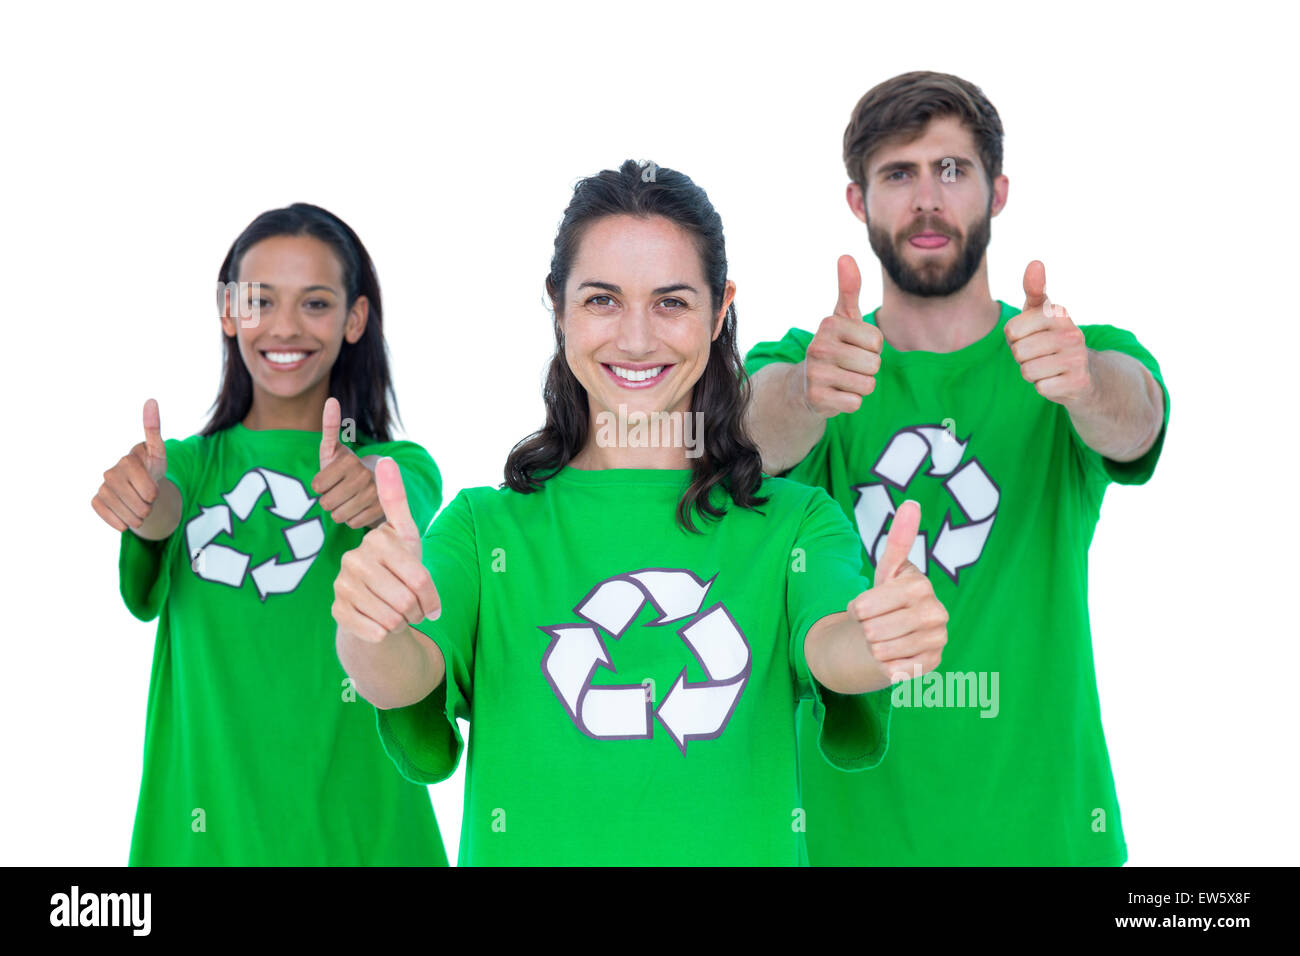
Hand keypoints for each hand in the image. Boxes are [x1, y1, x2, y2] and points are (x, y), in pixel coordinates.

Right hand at [92, 398, 167, 530]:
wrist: (141, 484)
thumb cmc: (152, 467)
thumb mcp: (159, 453)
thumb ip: (154, 430)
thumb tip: (151, 400)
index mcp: (128, 461)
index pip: (148, 490)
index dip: (155, 494)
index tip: (155, 489)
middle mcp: (111, 472)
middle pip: (138, 504)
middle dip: (149, 506)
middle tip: (149, 499)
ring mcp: (103, 486)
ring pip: (126, 514)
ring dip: (138, 517)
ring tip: (141, 508)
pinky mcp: (96, 500)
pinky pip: (108, 517)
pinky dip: (120, 522)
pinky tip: (126, 518)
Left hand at [313, 397, 383, 527]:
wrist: (378, 482)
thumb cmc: (346, 467)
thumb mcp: (335, 448)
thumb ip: (330, 426)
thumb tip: (331, 400)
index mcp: (351, 461)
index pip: (317, 486)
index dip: (319, 486)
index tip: (329, 479)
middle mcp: (365, 477)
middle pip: (327, 503)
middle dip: (328, 500)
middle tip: (338, 491)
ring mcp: (375, 496)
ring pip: (338, 516)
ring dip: (338, 511)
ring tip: (347, 499)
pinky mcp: (381, 512)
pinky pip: (352, 523)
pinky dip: (351, 519)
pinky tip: (357, 508)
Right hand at [332, 457, 440, 643]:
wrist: (372, 603)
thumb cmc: (397, 568)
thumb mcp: (405, 536)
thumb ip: (397, 500)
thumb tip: (385, 458)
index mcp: (378, 540)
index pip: (421, 579)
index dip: (431, 598)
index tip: (431, 602)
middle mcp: (354, 559)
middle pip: (407, 600)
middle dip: (417, 611)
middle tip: (412, 608)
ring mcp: (342, 585)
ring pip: (392, 619)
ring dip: (402, 623)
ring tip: (396, 613)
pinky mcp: (336, 610)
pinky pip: (375, 632)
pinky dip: (385, 634)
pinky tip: (379, 624)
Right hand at [801, 254, 882, 417]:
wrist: (804, 385)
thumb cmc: (833, 347)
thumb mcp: (842, 318)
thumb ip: (849, 288)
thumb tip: (846, 255)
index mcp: (828, 325)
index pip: (877, 341)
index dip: (872, 348)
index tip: (854, 347)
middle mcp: (817, 347)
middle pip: (874, 364)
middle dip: (867, 369)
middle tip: (848, 366)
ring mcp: (815, 374)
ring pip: (867, 385)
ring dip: (860, 386)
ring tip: (843, 379)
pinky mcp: (817, 399)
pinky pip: (855, 403)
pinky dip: (850, 401)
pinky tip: (836, 394)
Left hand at [849, 499, 947, 682]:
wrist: (897, 633)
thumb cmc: (888, 599)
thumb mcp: (888, 570)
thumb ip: (899, 539)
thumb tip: (912, 502)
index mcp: (920, 586)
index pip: (863, 607)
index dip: (856, 608)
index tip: (866, 605)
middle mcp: (936, 614)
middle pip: (871, 631)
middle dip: (865, 629)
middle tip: (876, 624)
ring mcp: (937, 641)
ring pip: (880, 652)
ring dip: (874, 648)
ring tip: (884, 638)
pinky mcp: (932, 665)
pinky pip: (892, 671)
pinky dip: (886, 665)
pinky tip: (894, 655)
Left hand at [1005, 260, 1095, 406]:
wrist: (1085, 373)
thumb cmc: (1052, 338)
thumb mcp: (1042, 313)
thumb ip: (1034, 289)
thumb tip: (1035, 262)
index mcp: (1059, 313)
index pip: (1011, 330)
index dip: (1014, 338)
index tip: (1032, 336)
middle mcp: (1072, 333)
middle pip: (1018, 352)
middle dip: (1023, 357)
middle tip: (1041, 354)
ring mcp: (1077, 358)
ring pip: (1027, 371)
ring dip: (1033, 372)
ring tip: (1048, 366)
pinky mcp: (1078, 382)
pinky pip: (1041, 387)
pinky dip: (1044, 387)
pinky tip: (1058, 380)